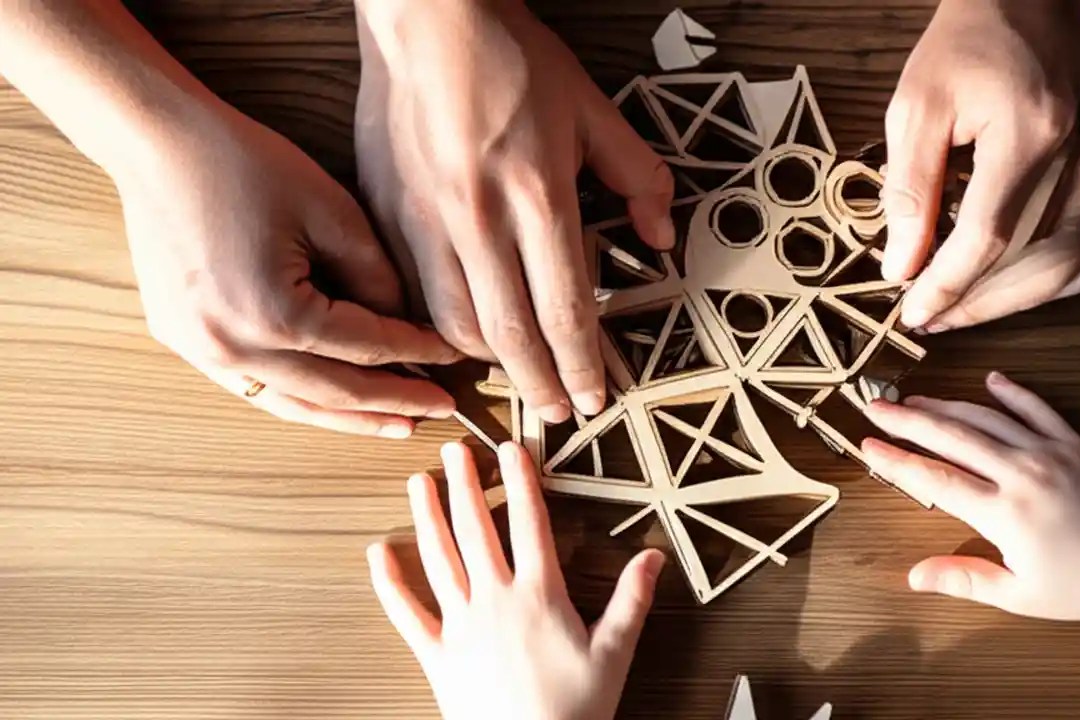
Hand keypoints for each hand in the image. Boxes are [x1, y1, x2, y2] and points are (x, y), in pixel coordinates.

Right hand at [115, 107, 459, 437]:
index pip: (368, 348)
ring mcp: (201, 351)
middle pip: (334, 392)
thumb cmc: (245, 164)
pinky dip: (302, 398)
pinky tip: (335, 403)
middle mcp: (233, 347)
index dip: (418, 354)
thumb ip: (377, 277)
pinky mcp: (183, 342)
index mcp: (276, 314)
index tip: (455, 358)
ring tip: (398, 424)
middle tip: (440, 410)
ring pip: (292, 404)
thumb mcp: (332, 211)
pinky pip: (256, 386)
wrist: (157, 144)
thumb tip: (406, 324)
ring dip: (348, 417)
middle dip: (394, 402)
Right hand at [354, 0, 673, 423]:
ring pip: (453, 325)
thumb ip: (637, 177)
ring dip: (490, 364)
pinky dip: (439, 326)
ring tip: (517, 377)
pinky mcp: (387, 214)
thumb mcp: (594, 110)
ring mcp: (425, 220)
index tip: (595, 398)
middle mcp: (477, 219)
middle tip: (557, 414)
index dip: (583, 366)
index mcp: (536, 194)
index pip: (564, 310)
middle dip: (539, 385)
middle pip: (510, 335)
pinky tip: (462, 333)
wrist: (427, 18)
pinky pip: (413, 293)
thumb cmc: (510, 58)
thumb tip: (660, 236)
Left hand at [367, 442, 665, 719]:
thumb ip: (632, 600)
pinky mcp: (437, 655)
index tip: (512, 448)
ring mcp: (461, 626)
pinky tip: (377, 553)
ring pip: (440, 558)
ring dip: (427, 516)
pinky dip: (390, 583)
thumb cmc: (574, 711)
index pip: (529, 523)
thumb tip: (653, 557)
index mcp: (539, 595)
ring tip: (418, 482)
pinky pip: (407, 614)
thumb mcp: (615, 653)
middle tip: (454, 449)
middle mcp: (495, 601)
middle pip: (477, 529)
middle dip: (465, 485)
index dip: (521, 481)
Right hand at [860, 372, 1079, 620]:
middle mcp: (1021, 474)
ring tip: (913, 399)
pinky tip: (990, 381)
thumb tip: (913, 576)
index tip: (866, 446)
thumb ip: (966, 580)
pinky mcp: (1074, 444)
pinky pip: (1037, 409)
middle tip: (874, 406)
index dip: (896, 461)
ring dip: (946, 406)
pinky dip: (1012, 393)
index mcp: (1003, 513)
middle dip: (907, 420)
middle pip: (951, 438)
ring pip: (986, 418)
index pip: (935, 479)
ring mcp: (1048, 453)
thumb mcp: (1022, 595)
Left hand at [882, 0, 1079, 331]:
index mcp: (1034, 128)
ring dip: (1020, 300)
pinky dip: (1063, 279)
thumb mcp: (916, 108)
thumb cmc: (967, 48)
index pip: (991, 235)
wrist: (1025, 4)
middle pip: (1043, 261)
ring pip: (1079, 264)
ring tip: (966, 307)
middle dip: (981, 303)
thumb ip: (910, 191)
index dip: (948, 284)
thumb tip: (902, 267)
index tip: (913, 312)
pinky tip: (1019, 285)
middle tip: (933, 318)